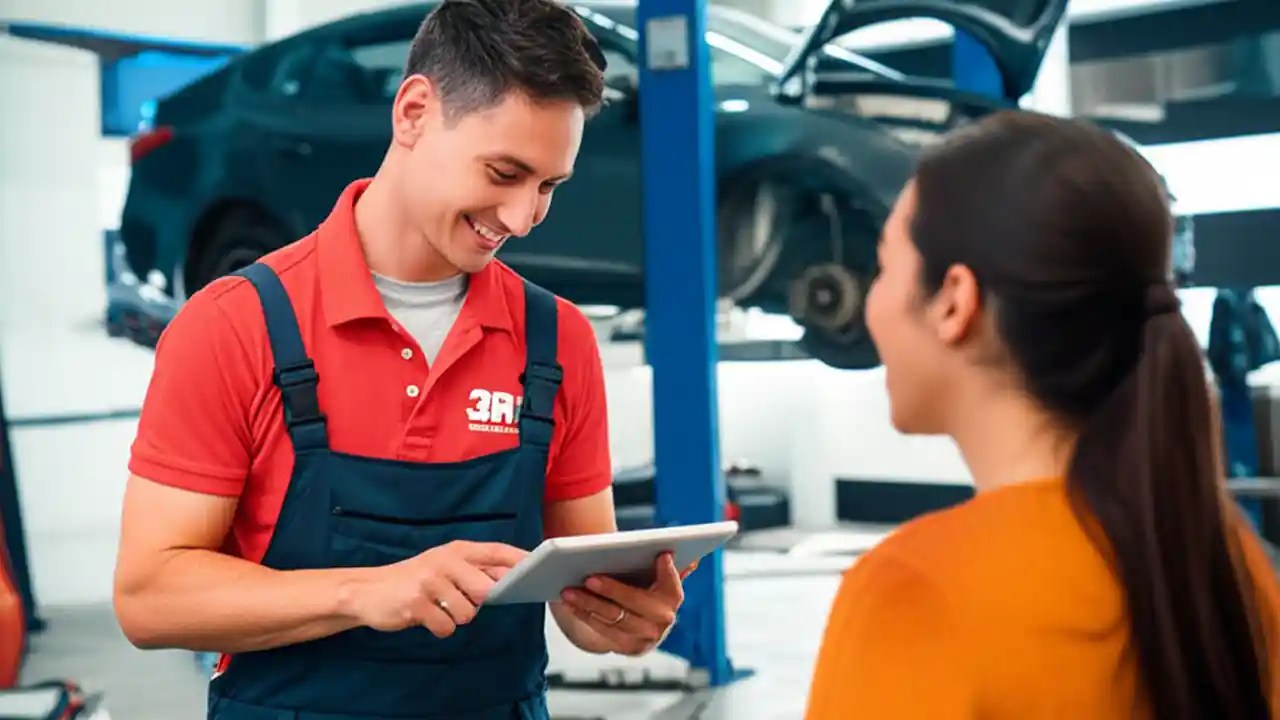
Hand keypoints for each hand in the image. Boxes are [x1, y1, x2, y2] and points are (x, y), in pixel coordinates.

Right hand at [351, 540, 526, 637]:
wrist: (368, 591)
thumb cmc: (414, 580)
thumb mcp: (445, 567)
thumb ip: (475, 571)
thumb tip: (511, 582)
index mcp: (456, 550)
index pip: (496, 551)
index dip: (519, 560)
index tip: (538, 568)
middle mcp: (445, 562)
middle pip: (485, 589)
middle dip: (478, 602)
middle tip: (457, 599)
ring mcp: (430, 582)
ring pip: (467, 613)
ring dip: (455, 617)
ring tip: (437, 607)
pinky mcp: (417, 604)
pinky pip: (446, 627)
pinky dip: (439, 628)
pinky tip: (425, 617)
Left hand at [558, 552, 692, 655]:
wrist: (642, 626)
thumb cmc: (645, 592)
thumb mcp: (655, 578)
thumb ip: (661, 567)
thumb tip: (666, 554)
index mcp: (672, 596)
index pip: (672, 581)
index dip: (668, 570)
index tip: (660, 556)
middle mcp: (664, 618)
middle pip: (634, 601)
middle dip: (611, 590)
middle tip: (589, 579)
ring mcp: (647, 636)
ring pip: (614, 617)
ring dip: (589, 604)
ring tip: (569, 592)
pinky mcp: (630, 647)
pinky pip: (604, 630)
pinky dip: (585, 616)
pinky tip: (571, 605)